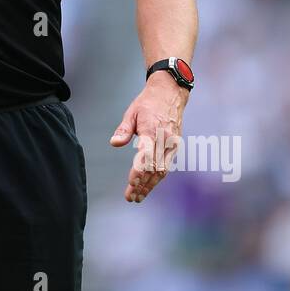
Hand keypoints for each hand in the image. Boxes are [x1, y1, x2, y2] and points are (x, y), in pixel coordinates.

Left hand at [108, 73, 187, 203]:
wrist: (170, 94)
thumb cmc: (148, 103)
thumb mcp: (132, 112)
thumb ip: (124, 129)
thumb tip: (114, 143)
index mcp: (152, 129)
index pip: (147, 155)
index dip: (139, 171)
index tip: (131, 183)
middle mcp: (165, 139)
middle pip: (154, 167)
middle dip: (142, 184)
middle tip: (130, 197)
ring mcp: (172, 143)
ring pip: (162, 170)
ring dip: (150, 185)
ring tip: (137, 197)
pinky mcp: (175, 146)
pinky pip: (166, 166)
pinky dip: (157, 178)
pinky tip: (148, 186)